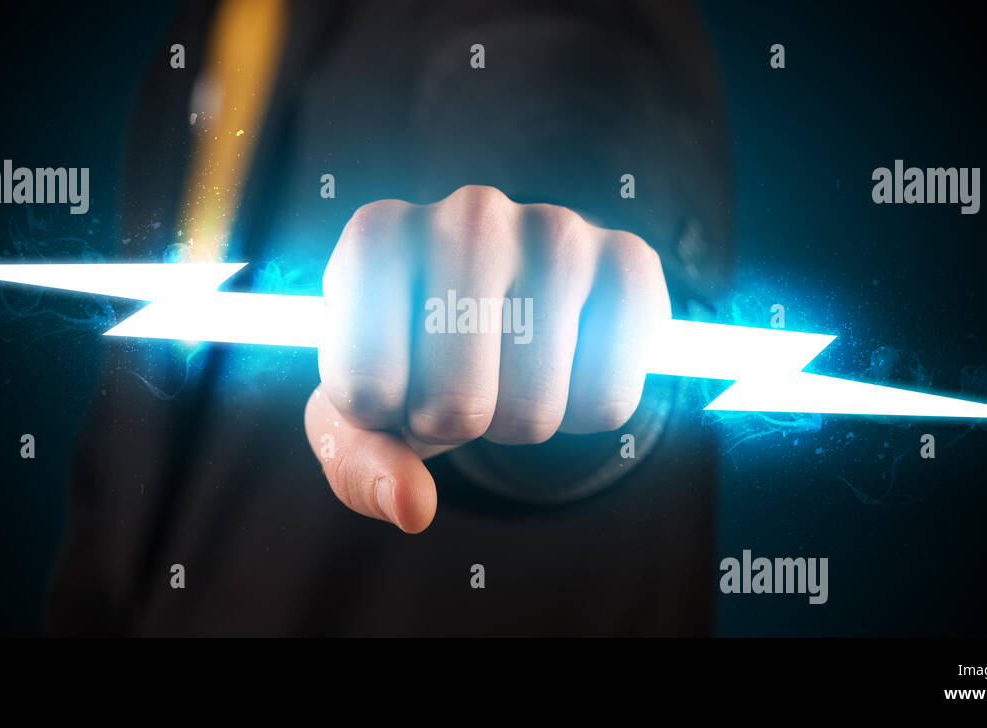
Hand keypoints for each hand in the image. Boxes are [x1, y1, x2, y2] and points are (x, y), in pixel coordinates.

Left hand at [304, 185, 669, 531]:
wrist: (495, 291)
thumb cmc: (411, 351)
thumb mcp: (357, 411)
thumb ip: (358, 465)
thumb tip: (412, 508)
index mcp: (377, 239)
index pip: (368, 396)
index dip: (382, 416)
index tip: (391, 374)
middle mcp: (467, 216)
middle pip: (459, 411)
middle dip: (456, 425)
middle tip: (458, 377)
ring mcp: (556, 230)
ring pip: (536, 414)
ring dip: (520, 420)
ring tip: (510, 365)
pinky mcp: (630, 260)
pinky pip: (610, 402)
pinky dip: (585, 410)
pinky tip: (566, 357)